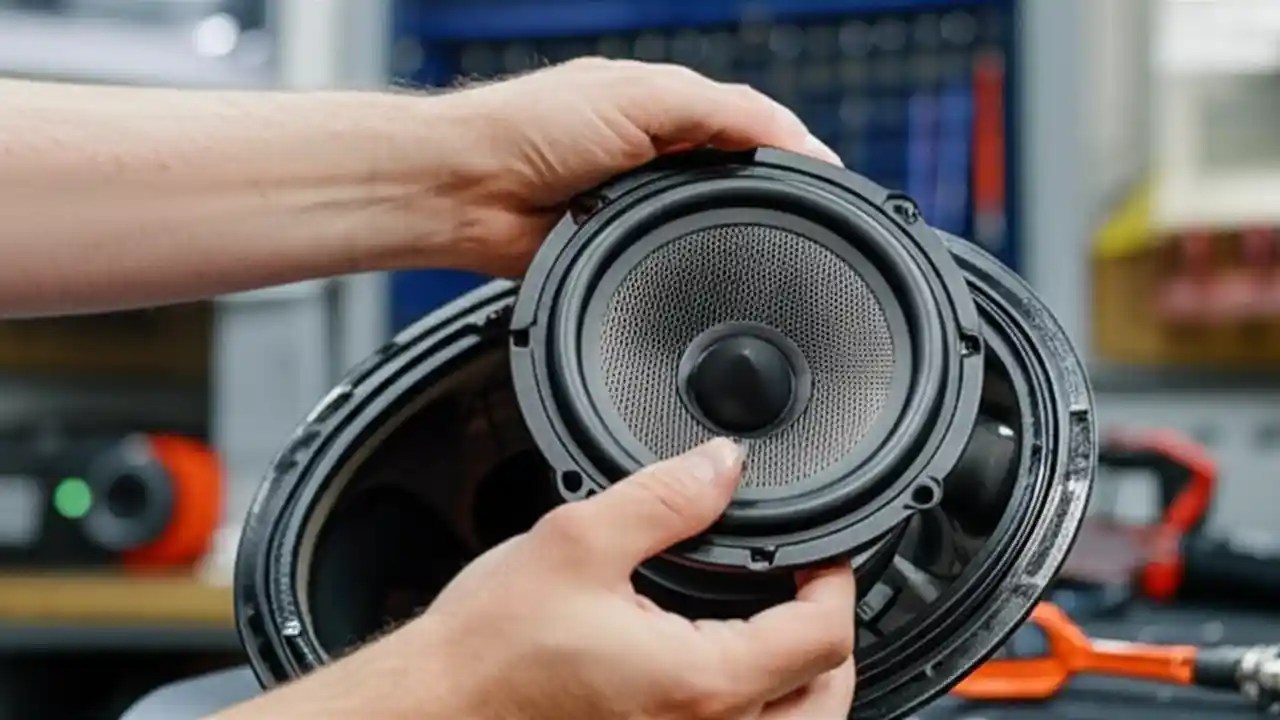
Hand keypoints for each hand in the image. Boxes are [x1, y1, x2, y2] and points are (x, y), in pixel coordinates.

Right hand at [219, 438, 855, 719]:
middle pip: (827, 701)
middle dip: (833, 637)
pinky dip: (760, 707)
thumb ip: (664, 497)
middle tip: (814, 587)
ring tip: (786, 628)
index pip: (822, 639)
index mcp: (700, 683)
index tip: (823, 551)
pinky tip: (729, 666)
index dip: (837, 581)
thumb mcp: (578, 544)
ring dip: (806, 682)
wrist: (433, 707)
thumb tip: (722, 464)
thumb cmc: (487, 652)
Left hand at [425, 58, 842, 275]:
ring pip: (703, 223)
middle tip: (806, 221)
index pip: (747, 126)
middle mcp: (652, 155)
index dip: (789, 152)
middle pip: (732, 179)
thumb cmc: (530, 127)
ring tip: (765, 246)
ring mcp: (634, 205)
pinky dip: (688, 262)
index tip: (829, 182)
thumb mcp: (643, 99)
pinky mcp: (615, 250)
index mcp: (662, 107)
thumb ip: (721, 112)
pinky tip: (706, 268)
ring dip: (726, 232)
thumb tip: (792, 137)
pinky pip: (666, 259)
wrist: (466, 191)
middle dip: (766, 198)